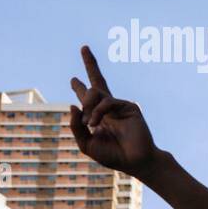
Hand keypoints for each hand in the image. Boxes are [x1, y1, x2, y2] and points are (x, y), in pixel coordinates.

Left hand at [69, 45, 160, 176]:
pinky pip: (106, 102)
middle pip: (97, 81)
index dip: (79, 87)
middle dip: (90, 64)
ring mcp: (119, 106)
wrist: (135, 161)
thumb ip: (76, 126)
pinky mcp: (129, 106)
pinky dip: (97, 112)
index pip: (87, 98)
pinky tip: (94, 123)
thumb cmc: (112, 156)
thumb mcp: (86, 143)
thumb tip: (72, 105)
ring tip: (89, 123)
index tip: (74, 79)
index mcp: (98, 116)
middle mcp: (108, 108)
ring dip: (87, 104)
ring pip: (95, 91)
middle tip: (84, 47)